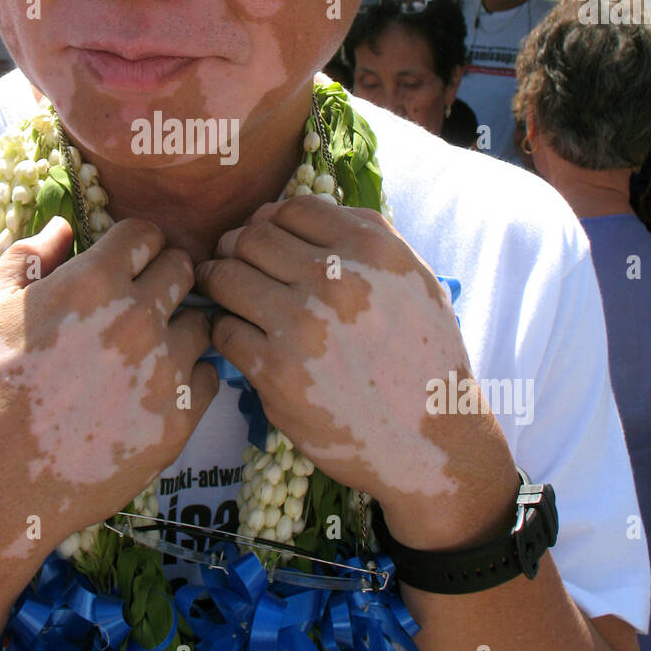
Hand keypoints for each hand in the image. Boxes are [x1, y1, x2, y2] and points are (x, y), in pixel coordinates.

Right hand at [0, 216, 217, 572]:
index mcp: (93, 281)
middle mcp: (137, 318)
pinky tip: (153, 390)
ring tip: (149, 349)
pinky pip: (207, 378)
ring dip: (180, 327)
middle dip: (163, 277)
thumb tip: (64, 227)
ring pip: (202, 323)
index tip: (125, 264)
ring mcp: (163, 371)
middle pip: (183, 269)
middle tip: (141, 301)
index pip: (147, 234)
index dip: (134, 245)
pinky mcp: (176, 421)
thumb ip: (28, 255)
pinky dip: (188, 379)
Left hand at [195, 195, 517, 548]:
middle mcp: (336, 279)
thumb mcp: (413, 278)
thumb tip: (290, 215)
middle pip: (251, 238)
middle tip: (233, 266)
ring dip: (219, 283)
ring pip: (226, 277)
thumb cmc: (422, 358)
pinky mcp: (276, 373)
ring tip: (226, 296)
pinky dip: (226, 330)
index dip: (270, 221)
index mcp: (371, 248)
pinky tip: (241, 339)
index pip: (292, 208)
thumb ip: (362, 236)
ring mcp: (302, 325)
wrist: (431, 442)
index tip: (265, 242)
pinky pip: (224, 330)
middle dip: (236, 249)